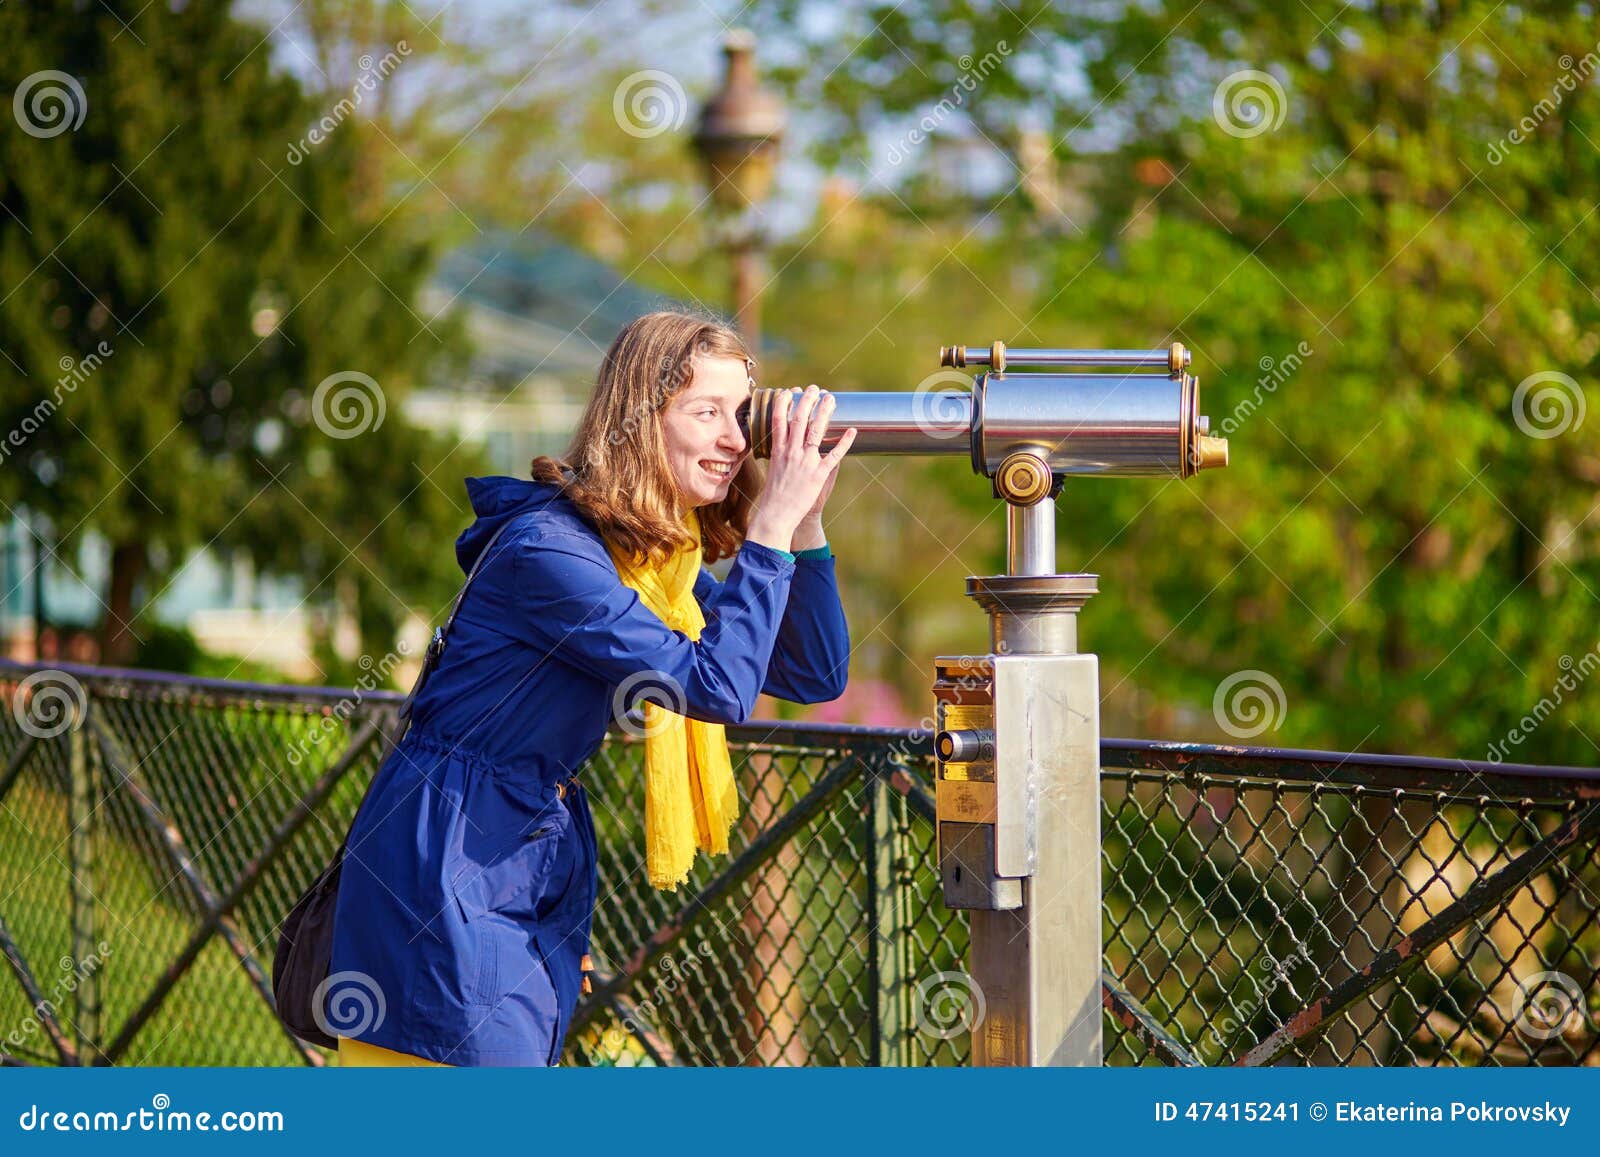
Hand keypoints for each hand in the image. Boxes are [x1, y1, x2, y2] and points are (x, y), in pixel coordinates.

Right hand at [746, 385, 855, 552]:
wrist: (776, 515)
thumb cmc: (774, 494)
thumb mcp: (774, 469)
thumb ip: (782, 454)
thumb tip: (787, 443)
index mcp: (779, 451)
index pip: (779, 420)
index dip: (784, 403)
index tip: (789, 391)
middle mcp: (791, 453)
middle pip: (799, 420)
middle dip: (807, 401)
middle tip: (814, 388)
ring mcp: (805, 463)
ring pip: (816, 432)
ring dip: (824, 413)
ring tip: (831, 399)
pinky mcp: (818, 475)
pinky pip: (833, 456)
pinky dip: (844, 443)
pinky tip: (852, 431)